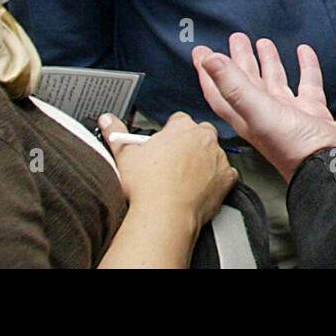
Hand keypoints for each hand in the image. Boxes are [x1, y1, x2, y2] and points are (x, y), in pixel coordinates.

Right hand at [99, 111, 235, 231]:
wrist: (164, 215)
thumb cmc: (146, 186)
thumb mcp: (124, 155)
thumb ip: (116, 133)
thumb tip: (108, 120)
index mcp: (182, 127)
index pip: (178, 120)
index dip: (169, 133)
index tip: (162, 145)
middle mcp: (204, 138)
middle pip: (199, 133)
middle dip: (188, 144)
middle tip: (172, 162)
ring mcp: (218, 157)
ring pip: (213, 153)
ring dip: (203, 161)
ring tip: (183, 179)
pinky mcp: (227, 178)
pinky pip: (225, 174)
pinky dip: (216, 180)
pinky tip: (200, 189)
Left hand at [192, 34, 335, 182]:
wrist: (332, 164)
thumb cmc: (294, 148)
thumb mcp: (259, 112)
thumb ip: (234, 86)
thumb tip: (209, 61)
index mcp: (247, 117)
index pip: (220, 92)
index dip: (209, 73)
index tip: (202, 52)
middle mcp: (265, 115)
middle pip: (247, 82)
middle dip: (240, 59)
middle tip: (236, 39)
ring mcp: (289, 113)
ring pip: (275, 82)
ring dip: (268, 62)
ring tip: (264, 43)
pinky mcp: (312, 112)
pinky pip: (307, 84)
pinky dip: (305, 67)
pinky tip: (304, 53)